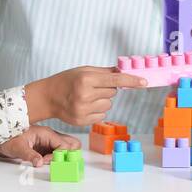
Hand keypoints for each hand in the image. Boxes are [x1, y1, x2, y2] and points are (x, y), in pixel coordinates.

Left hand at [0, 126, 80, 165]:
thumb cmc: (8, 139)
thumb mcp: (18, 148)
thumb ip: (30, 155)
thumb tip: (40, 163)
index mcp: (46, 133)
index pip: (64, 144)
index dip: (60, 155)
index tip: (49, 162)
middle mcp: (50, 137)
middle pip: (72, 144)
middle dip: (70, 154)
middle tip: (58, 163)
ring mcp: (49, 143)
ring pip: (66, 149)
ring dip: (63, 158)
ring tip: (51, 164)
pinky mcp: (46, 149)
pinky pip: (58, 154)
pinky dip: (57, 160)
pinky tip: (47, 164)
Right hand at [24, 67, 146, 127]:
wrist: (47, 97)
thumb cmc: (66, 80)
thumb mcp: (83, 70)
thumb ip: (105, 72)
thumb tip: (124, 71)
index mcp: (86, 80)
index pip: (115, 80)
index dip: (131, 81)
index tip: (144, 82)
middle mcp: (85, 96)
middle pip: (113, 93)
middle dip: (107, 89)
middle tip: (92, 87)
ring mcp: (83, 110)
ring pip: (108, 105)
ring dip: (102, 100)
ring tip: (86, 97)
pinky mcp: (83, 121)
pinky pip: (102, 115)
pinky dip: (97, 110)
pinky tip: (84, 106)